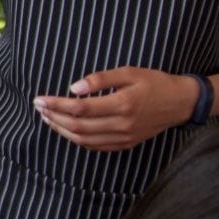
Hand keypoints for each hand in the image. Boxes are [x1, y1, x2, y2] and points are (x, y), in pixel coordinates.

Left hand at [32, 67, 197, 151]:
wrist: (180, 103)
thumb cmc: (154, 83)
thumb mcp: (129, 72)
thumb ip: (101, 79)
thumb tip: (74, 88)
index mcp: (122, 104)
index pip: (80, 108)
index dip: (56, 105)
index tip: (40, 99)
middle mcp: (122, 124)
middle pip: (78, 126)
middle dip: (54, 117)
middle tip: (39, 107)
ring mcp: (123, 137)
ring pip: (83, 140)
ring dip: (61, 130)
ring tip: (47, 117)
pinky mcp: (125, 144)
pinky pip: (95, 146)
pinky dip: (76, 139)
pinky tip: (66, 129)